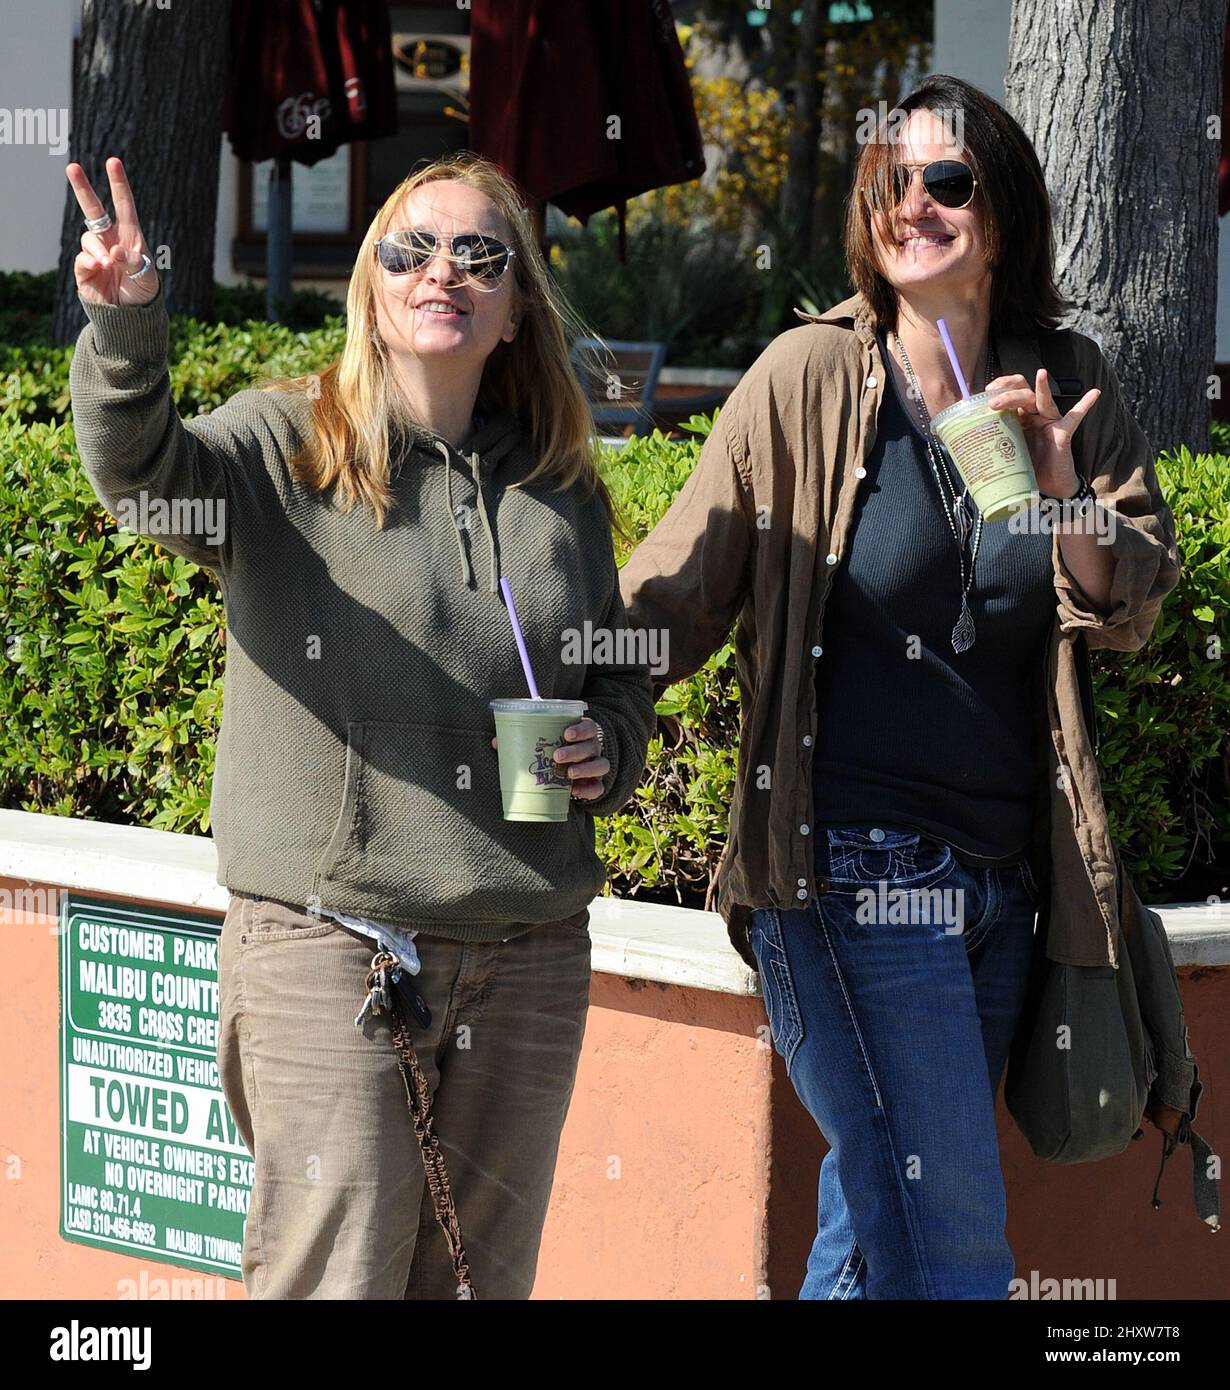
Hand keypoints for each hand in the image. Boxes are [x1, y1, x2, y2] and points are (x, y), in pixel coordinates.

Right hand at [66, 156, 159, 306]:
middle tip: (72, 166)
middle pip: (93, 209)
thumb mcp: (147, 276)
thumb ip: (134, 262)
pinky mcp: (84, 269)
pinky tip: (99, 268)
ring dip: (99, 250)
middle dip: (82, 188)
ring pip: (88, 239)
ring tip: (109, 265)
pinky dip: (90, 262)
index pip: (123, 205)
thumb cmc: (143, 292)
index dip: (118, 184)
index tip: (113, 161)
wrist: (130, 316)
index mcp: (129, 236)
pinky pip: (82, 259)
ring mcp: (95, 253)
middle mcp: (109, 240)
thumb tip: (112, 252)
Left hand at [490, 718, 609, 800]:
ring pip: (601, 765)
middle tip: (557, 756)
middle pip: (592, 746)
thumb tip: (495, 742)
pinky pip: (598, 788)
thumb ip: (521, 741)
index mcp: (581, 735)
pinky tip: (574, 792)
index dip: (581, 729)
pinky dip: (589, 790)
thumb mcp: (541, 744)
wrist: (567, 775)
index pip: (589, 726)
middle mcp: (592, 749)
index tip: (566, 733)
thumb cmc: (551, 753)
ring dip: (586, 769)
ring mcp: (596, 767)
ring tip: (568, 774)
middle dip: (576, 751)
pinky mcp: (595, 785)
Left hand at [985, 369, 1100, 496]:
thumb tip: (959, 442)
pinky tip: (1094, 393)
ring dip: (1039, 389)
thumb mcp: (1004, 452)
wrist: (1046, 488)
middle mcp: (1034, 415)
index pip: (1010, 392)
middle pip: (1023, 393)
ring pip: (1043, 400)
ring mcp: (1050, 422)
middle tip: (991, 402)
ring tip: (1039, 376)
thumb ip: (990, 443)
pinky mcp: (1063, 433)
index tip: (984, 392)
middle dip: (1008, 393)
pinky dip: (1084, 405)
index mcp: (1019, 416)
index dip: (1000, 387)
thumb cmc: (1025, 468)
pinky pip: (1075, 417)